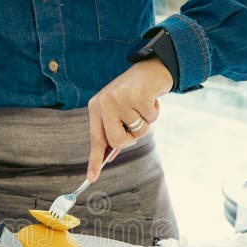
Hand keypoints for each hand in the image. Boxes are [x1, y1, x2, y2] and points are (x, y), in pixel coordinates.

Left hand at [87, 58, 172, 180]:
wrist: (152, 68)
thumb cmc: (134, 94)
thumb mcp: (118, 111)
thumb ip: (113, 132)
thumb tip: (108, 157)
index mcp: (96, 107)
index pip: (96, 139)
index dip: (94, 160)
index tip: (91, 178)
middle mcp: (104, 102)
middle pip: (118, 141)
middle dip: (132, 138)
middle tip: (136, 124)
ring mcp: (120, 98)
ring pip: (137, 131)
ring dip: (146, 123)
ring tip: (144, 106)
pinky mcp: (137, 94)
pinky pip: (150, 119)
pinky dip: (155, 112)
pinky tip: (151, 100)